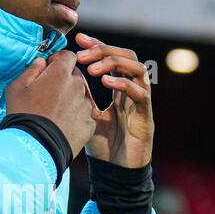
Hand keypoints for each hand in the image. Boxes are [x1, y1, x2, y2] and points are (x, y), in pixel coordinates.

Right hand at [3, 51, 96, 154]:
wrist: (35, 148)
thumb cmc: (23, 116)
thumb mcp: (16, 88)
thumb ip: (31, 70)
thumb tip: (41, 62)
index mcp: (60, 74)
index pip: (68, 55)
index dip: (59, 60)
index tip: (50, 69)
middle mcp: (77, 86)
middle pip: (76, 76)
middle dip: (65, 80)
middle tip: (50, 95)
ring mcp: (85, 106)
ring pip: (81, 96)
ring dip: (71, 99)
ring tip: (55, 114)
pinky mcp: (89, 124)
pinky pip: (84, 115)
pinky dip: (76, 118)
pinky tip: (62, 126)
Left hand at [75, 32, 153, 168]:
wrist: (116, 174)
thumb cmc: (104, 146)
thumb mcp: (87, 115)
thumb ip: (83, 95)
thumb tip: (69, 73)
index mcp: (120, 89)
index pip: (113, 57)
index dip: (98, 45)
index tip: (78, 39)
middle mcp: (134, 91)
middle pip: (127, 56)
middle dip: (104, 50)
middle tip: (82, 54)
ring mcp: (142, 102)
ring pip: (138, 68)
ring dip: (114, 63)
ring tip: (93, 69)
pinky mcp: (146, 116)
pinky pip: (140, 93)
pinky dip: (124, 84)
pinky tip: (106, 83)